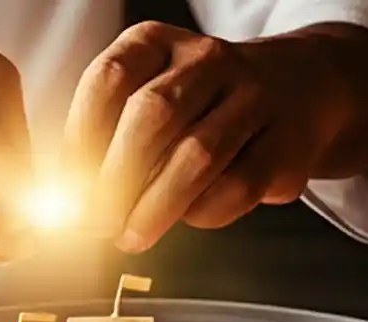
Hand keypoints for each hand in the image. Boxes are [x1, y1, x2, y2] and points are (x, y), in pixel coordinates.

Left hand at [64, 22, 342, 252]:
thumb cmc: (204, 103)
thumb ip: (111, 136)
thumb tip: (71, 201)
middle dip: (115, 180)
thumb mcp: (152, 93)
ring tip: (131, 235)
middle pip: (151, 117)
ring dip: (155, 207)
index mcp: (158, 41)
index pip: (108, 81)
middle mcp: (207, 59)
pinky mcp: (286, 141)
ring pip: (196, 156)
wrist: (301, 86)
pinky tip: (190, 217)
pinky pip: (238, 185)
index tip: (66, 189)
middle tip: (96, 222)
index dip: (81, 140)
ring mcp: (253, 95)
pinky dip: (205, 212)